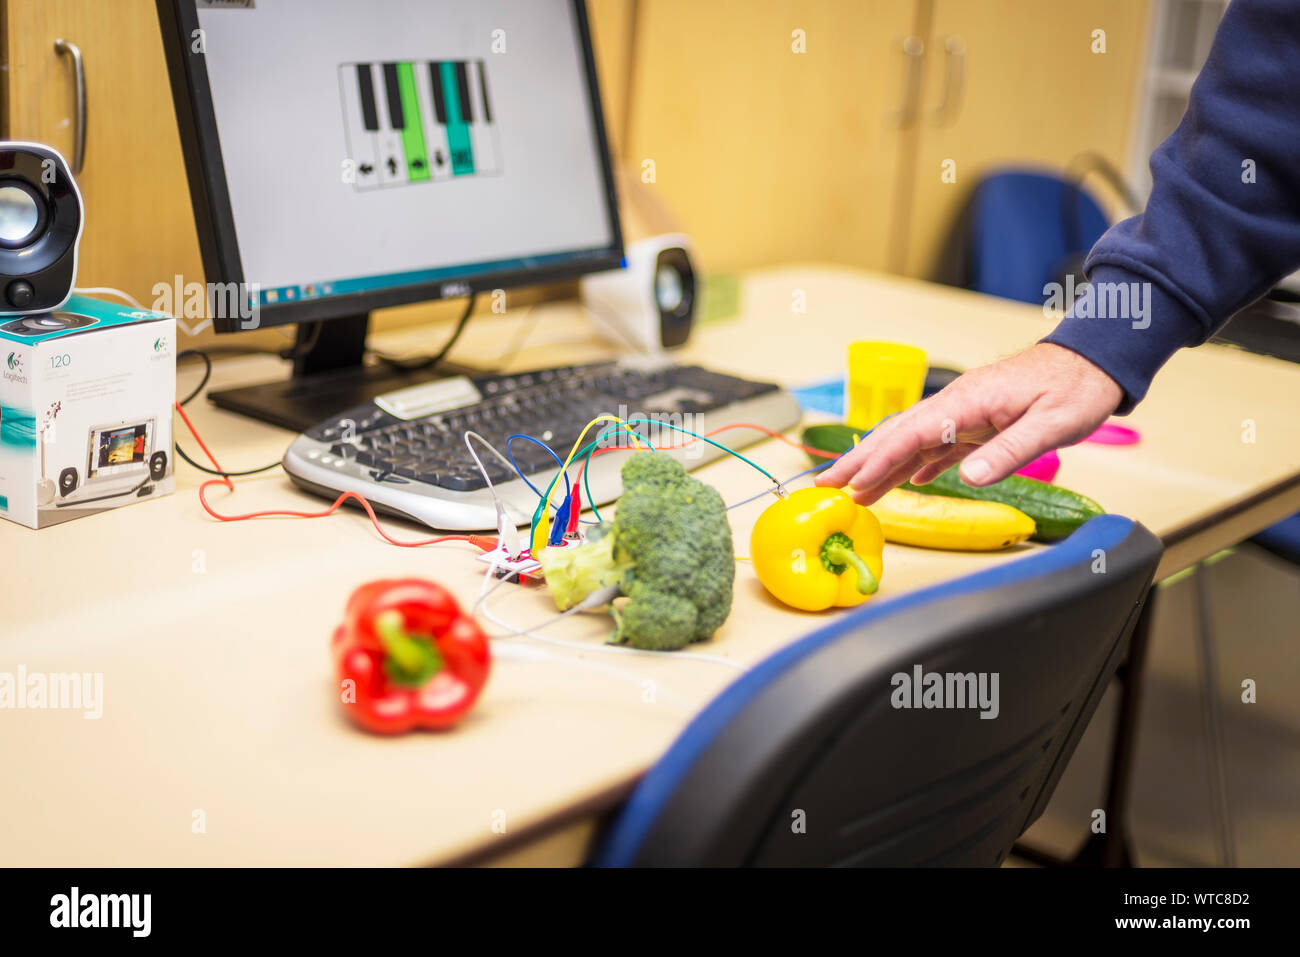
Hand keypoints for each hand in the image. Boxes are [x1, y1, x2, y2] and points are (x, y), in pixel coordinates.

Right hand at [814, 343, 1122, 504]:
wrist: (1097, 360)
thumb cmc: (1078, 387)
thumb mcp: (1052, 424)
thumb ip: (1008, 451)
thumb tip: (967, 477)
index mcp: (967, 402)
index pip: (909, 434)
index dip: (875, 460)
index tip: (848, 482)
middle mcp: (957, 404)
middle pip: (896, 434)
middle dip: (859, 461)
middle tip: (825, 485)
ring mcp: (965, 412)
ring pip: (912, 441)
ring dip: (882, 466)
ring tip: (853, 491)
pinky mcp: (978, 421)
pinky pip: (937, 445)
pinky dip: (916, 464)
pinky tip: (906, 482)